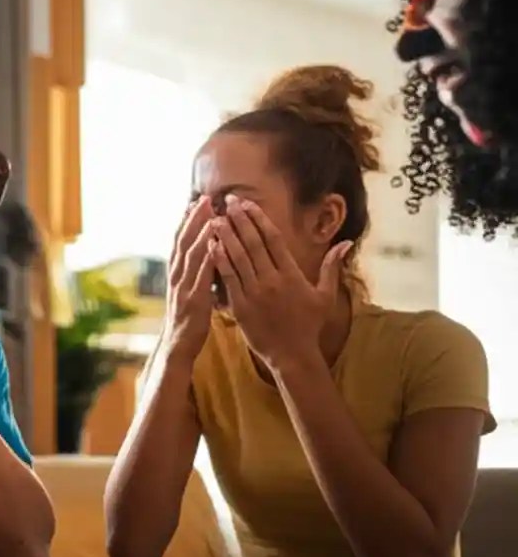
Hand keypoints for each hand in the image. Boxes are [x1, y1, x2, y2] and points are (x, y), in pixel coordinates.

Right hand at [160, 196, 218, 364]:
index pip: (180, 241)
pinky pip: (201, 273)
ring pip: (191, 253)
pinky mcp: (195, 298)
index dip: (186, 221)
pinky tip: (215, 243)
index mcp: (176, 273)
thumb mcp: (189, 291)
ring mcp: (184, 286)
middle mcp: (177, 276)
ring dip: (200, 231)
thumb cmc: (188, 319)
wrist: (178, 345)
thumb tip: (206, 255)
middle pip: (184, 241)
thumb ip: (195, 274)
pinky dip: (207, 256)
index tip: (194, 202)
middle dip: (193, 219)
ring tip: (209, 213)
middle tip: (203, 199)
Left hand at [210, 195, 352, 371]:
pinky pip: (228, 278)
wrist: (292, 356)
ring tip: (215, 217)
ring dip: (226, 235)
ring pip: (238, 257)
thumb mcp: (325, 296)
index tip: (247, 203)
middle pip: (253, 243)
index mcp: (292, 275)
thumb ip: (332, 267)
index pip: (274, 239)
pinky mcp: (240, 305)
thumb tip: (346, 242)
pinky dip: (219, 259)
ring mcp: (255, 293)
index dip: (259, 218)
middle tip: (228, 201)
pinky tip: (210, 244)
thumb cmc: (309, 326)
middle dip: (240, 220)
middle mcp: (273, 280)